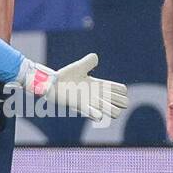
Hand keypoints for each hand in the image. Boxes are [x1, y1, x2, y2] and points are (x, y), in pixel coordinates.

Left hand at [14, 53, 128, 121]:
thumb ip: (88, 62)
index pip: (120, 90)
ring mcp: (90, 103)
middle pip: (120, 103)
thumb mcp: (79, 67)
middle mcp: (97, 96)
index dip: (121, 90)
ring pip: (113, 112)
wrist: (52, 84)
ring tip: (102, 106)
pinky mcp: (81, 107)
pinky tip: (98, 115)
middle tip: (111, 99)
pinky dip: (97, 115)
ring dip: (111, 109)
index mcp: (99, 86)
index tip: (115, 89)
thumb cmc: (64, 77)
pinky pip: (94, 114)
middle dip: (121, 102)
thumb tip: (96, 57)